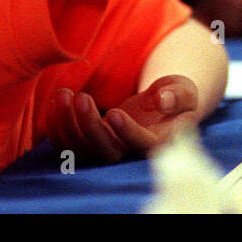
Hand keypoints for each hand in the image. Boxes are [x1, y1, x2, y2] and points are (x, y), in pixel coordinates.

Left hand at [44, 75, 198, 164]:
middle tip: (81, 97)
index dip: (127, 133)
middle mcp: (130, 151)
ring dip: (68, 125)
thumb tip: (163, 100)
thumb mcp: (184, 90)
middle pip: (107, 151)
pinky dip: (58, 127)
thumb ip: (178, 95)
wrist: (161, 103)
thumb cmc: (175, 96)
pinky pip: (69, 145)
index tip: (115, 112)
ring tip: (63, 94)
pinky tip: (57, 101)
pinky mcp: (92, 142)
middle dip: (90, 126)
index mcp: (158, 141)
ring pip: (84, 150)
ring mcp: (109, 149)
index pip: (142, 145)